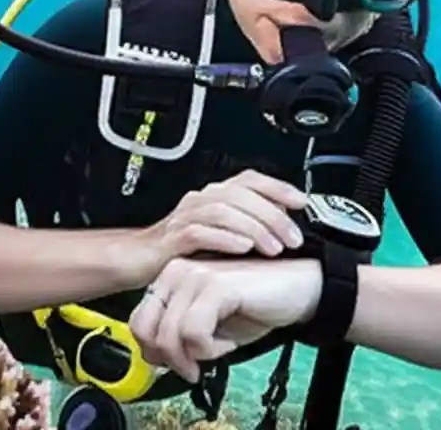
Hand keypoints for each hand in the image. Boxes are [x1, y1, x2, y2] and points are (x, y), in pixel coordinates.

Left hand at [128, 257, 322, 382]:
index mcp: (172, 277)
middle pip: (146, 329)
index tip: (179, 363)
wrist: (300, 287)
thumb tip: (155, 358)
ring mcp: (196, 275)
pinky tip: (228, 341)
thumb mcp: (211, 323)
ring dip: (193, 356)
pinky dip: (209, 349)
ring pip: (169, 334)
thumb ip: (180, 335)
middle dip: (168, 358)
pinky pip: (193, 332)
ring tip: (218, 351)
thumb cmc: (258, 303)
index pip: (140, 320)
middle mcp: (178, 271)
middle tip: (193, 369)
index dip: (154, 351)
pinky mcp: (216, 285)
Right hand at [133, 170, 306, 281]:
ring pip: (223, 210)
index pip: (249, 179)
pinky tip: (242, 249)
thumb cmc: (181, 249)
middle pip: (240, 194)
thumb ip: (248, 225)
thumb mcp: (221, 234)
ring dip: (253, 228)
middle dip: (272, 216)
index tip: (302, 202)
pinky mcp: (172, 239)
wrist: (138, 261)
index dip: (277, 187)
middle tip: (291, 238)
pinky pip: (199, 232)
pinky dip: (224, 239)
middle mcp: (200, 200)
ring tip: (273, 248)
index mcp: (213, 195)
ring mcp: (184, 217)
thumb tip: (285, 223)